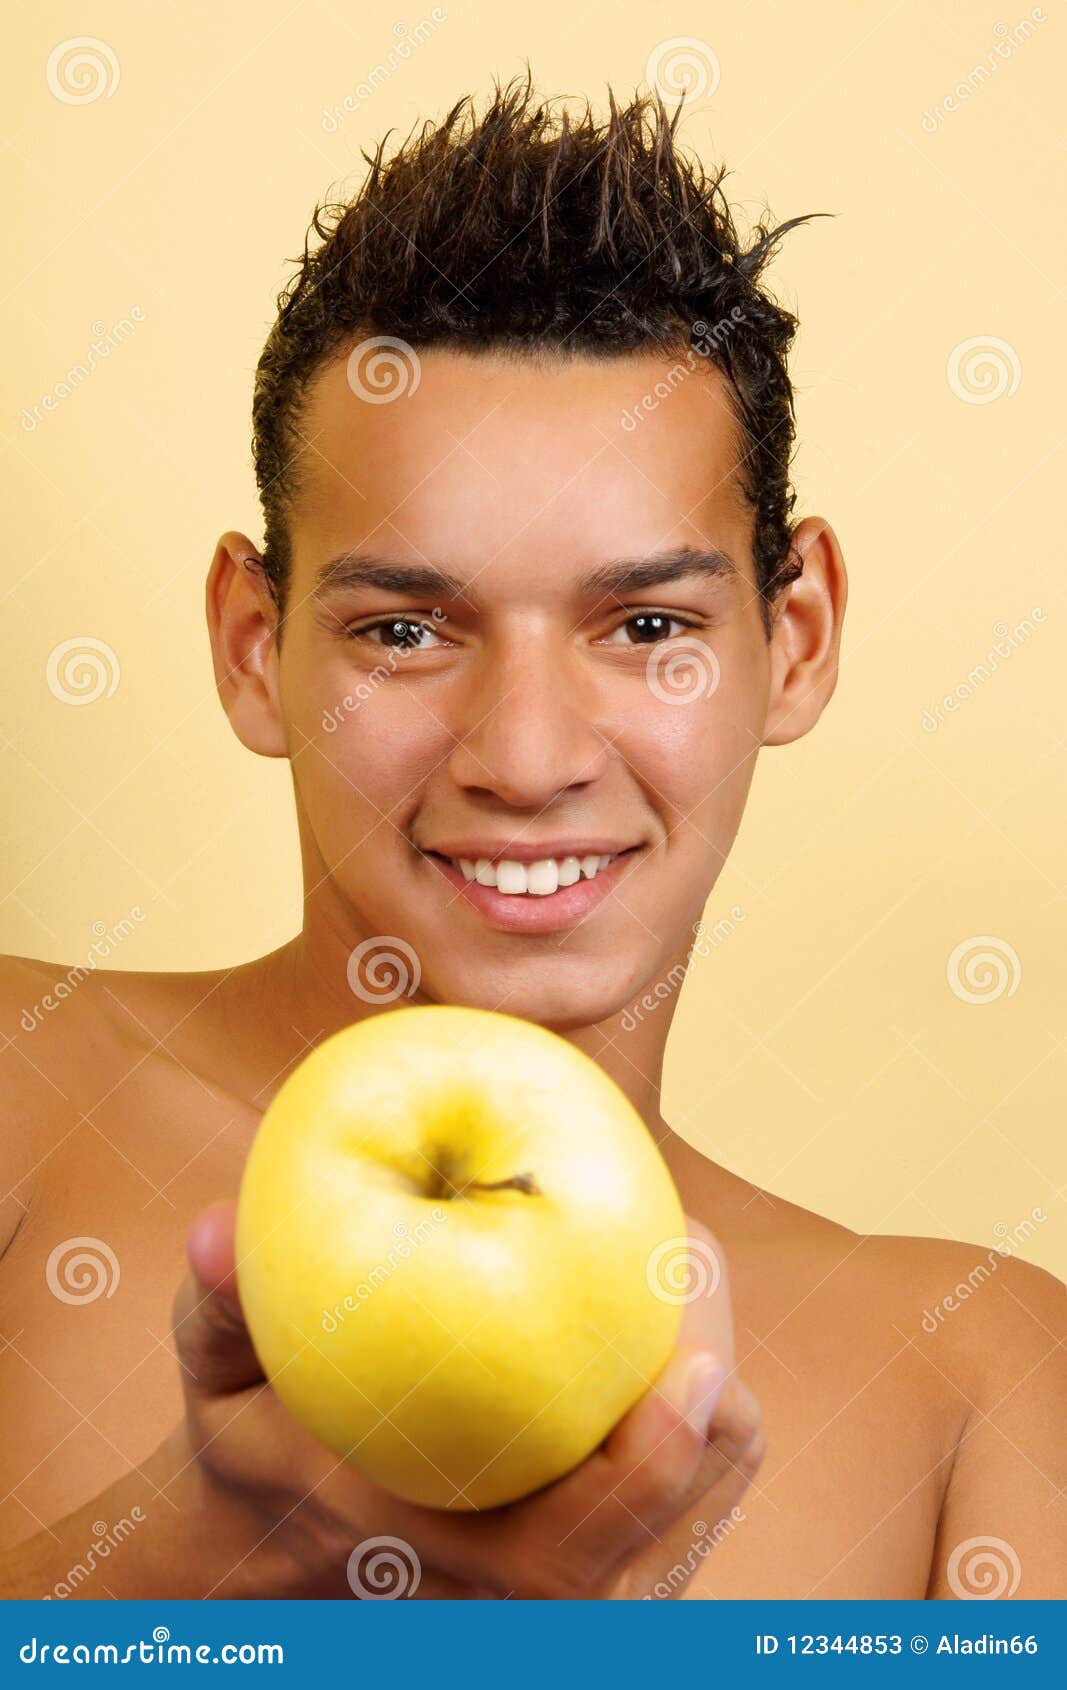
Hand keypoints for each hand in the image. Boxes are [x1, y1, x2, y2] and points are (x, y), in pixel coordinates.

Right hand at [173, 1201, 762, 1598]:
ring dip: (713, 1372)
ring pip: (720, 1479)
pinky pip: (709, 1477)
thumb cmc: (257, 1458)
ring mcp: (600, 1585)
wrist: (278, 1558)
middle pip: (702, 1488)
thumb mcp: (219, 1388)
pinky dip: (703, 1400)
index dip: (665, 1451)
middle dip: (713, 1363)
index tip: (690, 1351)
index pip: (601, 1532)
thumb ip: (217, 1313)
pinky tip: (653, 1321)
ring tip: (671, 1270)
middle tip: (684, 1247)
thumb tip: (213, 1228)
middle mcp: (548, 1599)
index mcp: (467, 1564)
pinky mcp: (626, 1559)